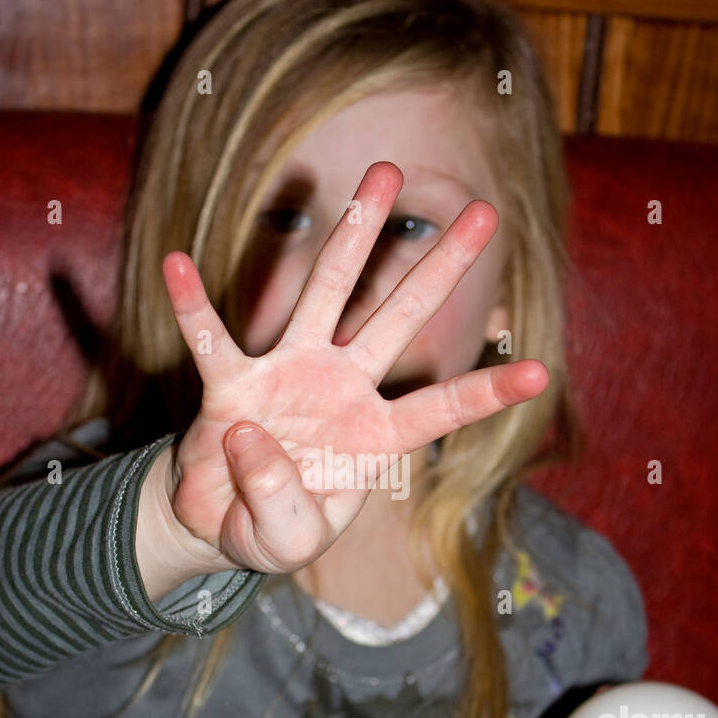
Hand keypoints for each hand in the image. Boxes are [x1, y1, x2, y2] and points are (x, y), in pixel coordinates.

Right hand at [159, 161, 547, 576]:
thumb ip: (281, 506)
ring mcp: (290, 375)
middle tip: (486, 212)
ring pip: (327, 294)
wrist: (216, 523)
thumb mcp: (286, 543)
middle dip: (441, 268)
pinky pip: (211, 339)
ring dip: (355, 234)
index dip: (485, 392)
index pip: (438, 409)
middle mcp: (343, 390)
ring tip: (384, 175)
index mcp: (374, 437)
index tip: (539, 372)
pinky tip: (177, 263)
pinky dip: (192, 307)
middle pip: (400, 318)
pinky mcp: (233, 381)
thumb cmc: (271, 527)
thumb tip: (253, 440)